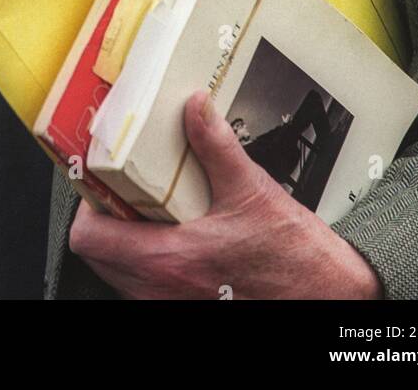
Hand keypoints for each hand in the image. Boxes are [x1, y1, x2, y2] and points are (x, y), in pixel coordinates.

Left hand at [69, 90, 383, 299]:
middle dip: (104, 219)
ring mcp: (173, 305)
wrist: (330, 298)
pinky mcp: (189, 311)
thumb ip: (215, 145)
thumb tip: (195, 107)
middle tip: (123, 188)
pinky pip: (147, 288)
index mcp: (169, 259)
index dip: (87, 205)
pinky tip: (177, 236)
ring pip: (120, 274)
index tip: (99, 179)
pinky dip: (149, 262)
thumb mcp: (251, 189)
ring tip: (150, 209)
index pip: (89, 237)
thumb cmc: (296, 259)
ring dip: (126, 241)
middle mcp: (162, 291)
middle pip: (98, 256)